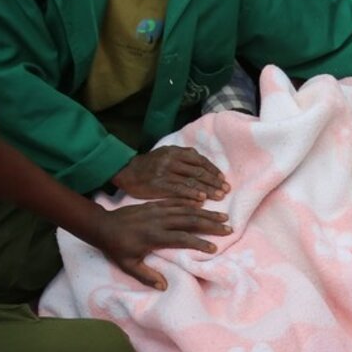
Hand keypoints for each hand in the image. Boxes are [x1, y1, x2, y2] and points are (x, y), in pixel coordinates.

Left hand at [89, 199, 231, 289]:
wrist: (102, 225)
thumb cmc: (116, 248)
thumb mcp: (128, 265)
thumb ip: (146, 275)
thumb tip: (164, 286)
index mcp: (153, 236)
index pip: (181, 238)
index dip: (198, 243)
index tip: (213, 248)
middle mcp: (158, 221)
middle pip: (189, 220)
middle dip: (210, 224)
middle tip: (227, 228)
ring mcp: (157, 210)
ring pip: (186, 209)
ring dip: (206, 212)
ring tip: (223, 216)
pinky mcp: (155, 204)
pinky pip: (176, 201)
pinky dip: (191, 202)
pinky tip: (204, 203)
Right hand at [112, 146, 229, 201]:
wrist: (126, 172)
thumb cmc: (149, 165)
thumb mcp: (165, 154)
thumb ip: (183, 157)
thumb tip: (203, 164)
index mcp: (175, 151)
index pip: (200, 160)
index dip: (213, 170)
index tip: (223, 179)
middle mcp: (171, 160)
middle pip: (198, 171)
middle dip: (214, 181)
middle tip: (226, 190)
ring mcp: (164, 172)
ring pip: (191, 181)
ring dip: (207, 190)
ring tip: (219, 197)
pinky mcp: (158, 185)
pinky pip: (178, 190)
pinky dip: (191, 194)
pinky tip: (201, 200)